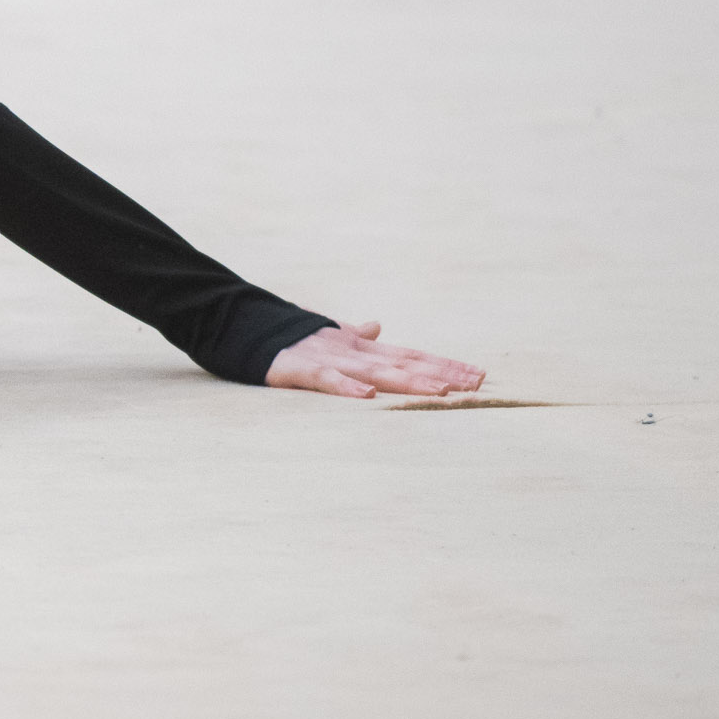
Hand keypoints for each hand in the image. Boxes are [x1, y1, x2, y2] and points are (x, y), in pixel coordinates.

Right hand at [265, 321, 485, 399]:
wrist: (240, 324)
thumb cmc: (286, 335)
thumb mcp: (327, 333)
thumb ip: (355, 334)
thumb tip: (378, 326)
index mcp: (359, 346)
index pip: (411, 354)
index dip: (444, 364)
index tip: (478, 374)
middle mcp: (351, 350)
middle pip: (404, 363)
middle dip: (442, 374)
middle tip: (477, 383)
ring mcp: (327, 358)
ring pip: (375, 372)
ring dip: (410, 381)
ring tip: (440, 391)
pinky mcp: (298, 368)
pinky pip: (326, 379)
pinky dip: (347, 387)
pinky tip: (368, 395)